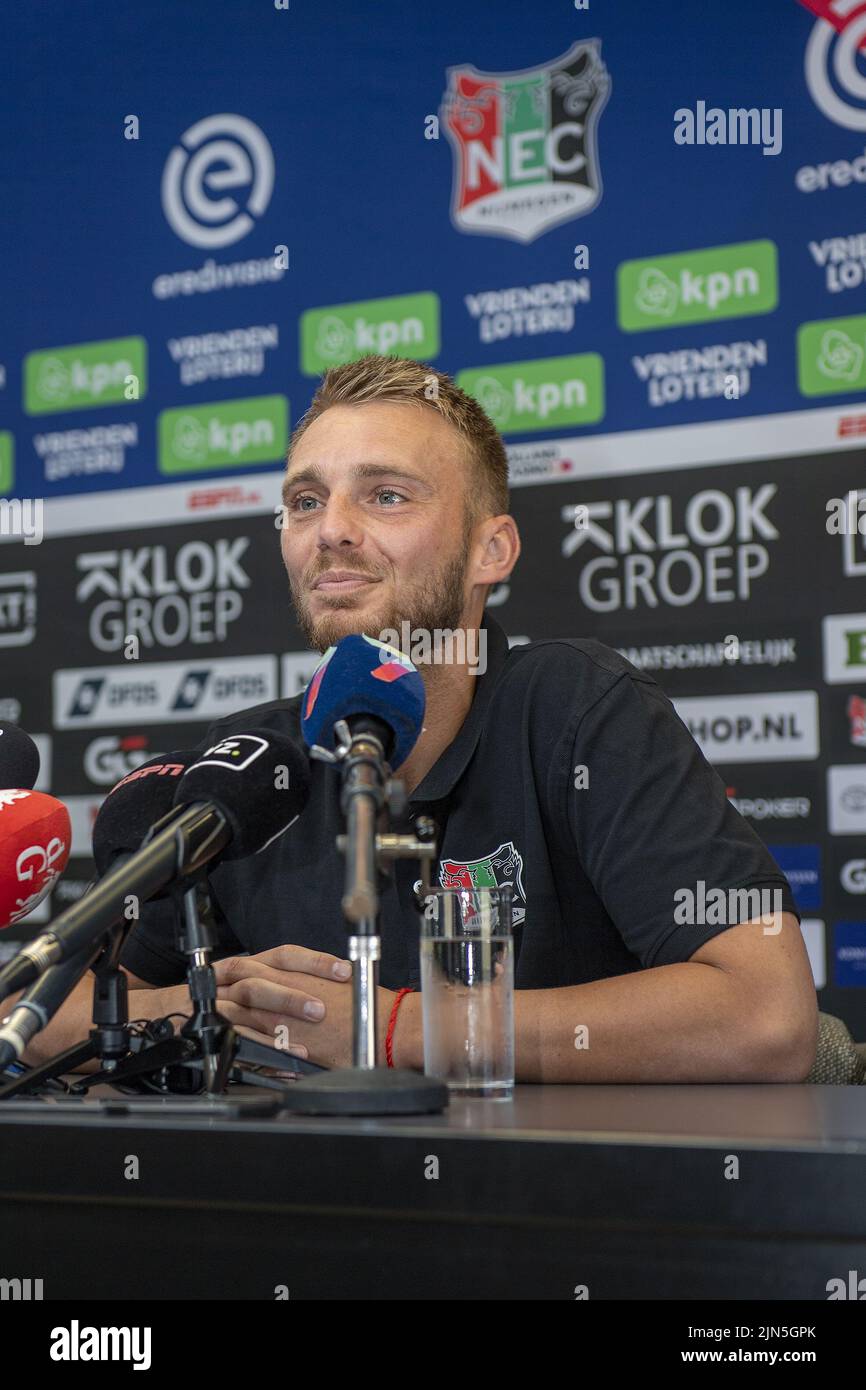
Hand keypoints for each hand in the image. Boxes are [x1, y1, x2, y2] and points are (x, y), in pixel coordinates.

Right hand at [208, 945, 354, 1062]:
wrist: (171, 1011)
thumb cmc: (221, 998)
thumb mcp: (252, 983)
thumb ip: (284, 984)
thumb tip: (331, 990)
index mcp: (250, 966)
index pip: (284, 956)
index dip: (314, 961)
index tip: (343, 971)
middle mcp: (234, 980)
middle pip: (263, 981)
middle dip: (293, 995)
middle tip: (321, 1009)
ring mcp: (221, 1005)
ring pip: (247, 1011)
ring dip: (277, 1028)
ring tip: (306, 1046)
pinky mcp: (212, 1029)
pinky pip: (236, 1040)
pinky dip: (261, 1051)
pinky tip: (284, 1061)